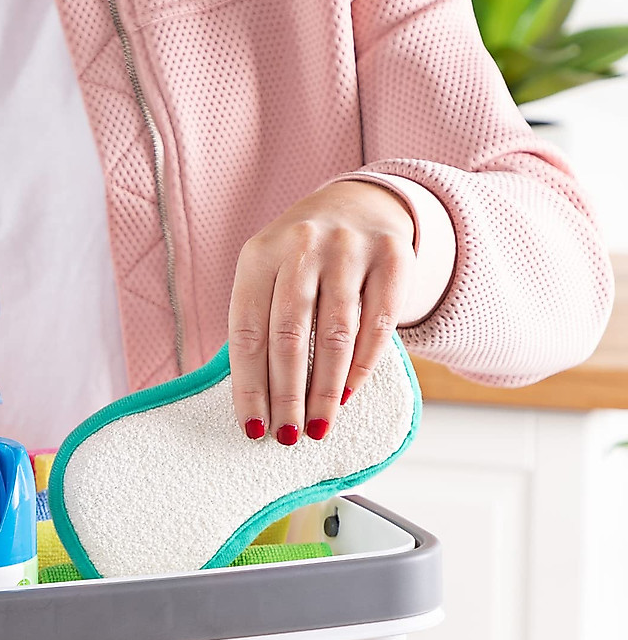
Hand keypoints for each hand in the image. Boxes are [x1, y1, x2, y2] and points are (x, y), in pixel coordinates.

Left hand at [228, 180, 415, 443]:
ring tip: (318, 426)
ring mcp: (349, 248)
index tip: (253, 428)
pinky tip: (348, 394)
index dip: (249, 386)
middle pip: (290, 337)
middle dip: (288, 395)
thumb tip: (258, 404)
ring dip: (325, 389)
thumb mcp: (268, 277)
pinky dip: (362, 365)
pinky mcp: (393, 256)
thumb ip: (260, 326)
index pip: (247, 333)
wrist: (360, 204)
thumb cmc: (301, 260)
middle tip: (288, 435)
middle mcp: (302, 247)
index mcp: (258, 256)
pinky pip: (378, 323)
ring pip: (335, 335)